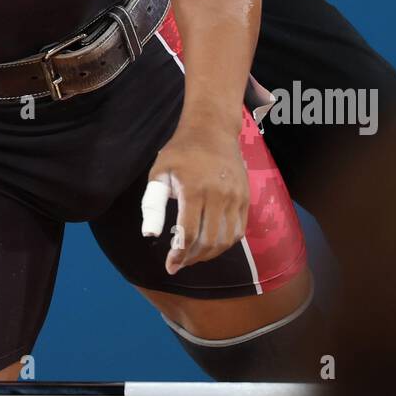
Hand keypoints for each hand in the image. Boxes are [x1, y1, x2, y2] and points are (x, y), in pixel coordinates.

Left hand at [140, 119, 248, 273]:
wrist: (212, 130)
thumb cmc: (180, 152)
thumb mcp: (159, 172)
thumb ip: (153, 204)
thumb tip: (150, 234)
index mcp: (194, 189)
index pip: (189, 233)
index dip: (179, 255)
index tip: (170, 266)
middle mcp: (218, 195)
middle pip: (209, 241)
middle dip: (192, 258)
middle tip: (180, 262)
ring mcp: (235, 197)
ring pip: (227, 239)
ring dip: (210, 254)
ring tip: (194, 255)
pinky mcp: (245, 197)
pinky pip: (239, 230)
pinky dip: (226, 243)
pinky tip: (212, 243)